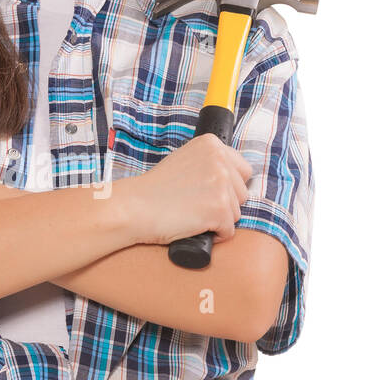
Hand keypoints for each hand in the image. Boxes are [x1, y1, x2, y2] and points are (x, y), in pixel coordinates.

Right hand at [124, 134, 252, 246]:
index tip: (209, 192)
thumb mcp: (185, 160)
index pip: (243, 170)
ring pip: (236, 213)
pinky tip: (195, 226)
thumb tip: (231, 178)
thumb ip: (209, 162)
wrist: (135, 206)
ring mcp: (222, 184)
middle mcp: (220, 160)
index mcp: (212, 144)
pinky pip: (229, 231)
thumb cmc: (155, 189)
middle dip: (224, 203)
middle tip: (196, 204)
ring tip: (192, 213)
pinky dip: (214, 235)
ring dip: (218, 219)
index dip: (228, 186)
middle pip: (242, 193)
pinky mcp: (220, 209)